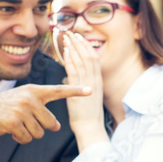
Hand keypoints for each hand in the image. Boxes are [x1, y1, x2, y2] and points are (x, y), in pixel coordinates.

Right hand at [0, 83, 90, 143]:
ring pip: (39, 133)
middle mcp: (30, 98)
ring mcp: (22, 110)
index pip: (59, 91)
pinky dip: (20, 138)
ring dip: (29, 134)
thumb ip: (41, 108)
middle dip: (42, 128)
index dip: (76, 91)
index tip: (91, 90)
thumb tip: (57, 126)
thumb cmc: (4, 106)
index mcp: (34, 91)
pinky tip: (11, 130)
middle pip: (51, 124)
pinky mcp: (13, 123)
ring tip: (16, 124)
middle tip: (27, 122)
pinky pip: (27, 138)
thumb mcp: (23, 100)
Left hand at [58, 32, 108, 150]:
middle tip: (71, 33)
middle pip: (89, 56)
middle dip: (80, 43)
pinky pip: (74, 71)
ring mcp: (88, 85)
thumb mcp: (87, 98)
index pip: (94, 59)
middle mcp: (95, 80)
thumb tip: (72, 79)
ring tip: (66, 39)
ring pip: (82, 61)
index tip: (79, 38)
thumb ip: (81, 86)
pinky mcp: (79, 90)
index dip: (86, 47)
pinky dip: (70, 60)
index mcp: (98, 82)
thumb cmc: (87, 116)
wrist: (90, 128)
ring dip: (73, 48)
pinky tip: (64, 53)